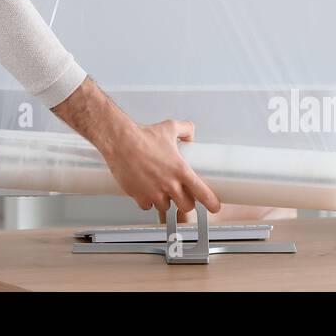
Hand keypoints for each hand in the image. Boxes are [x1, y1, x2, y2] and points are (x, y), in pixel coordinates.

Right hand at [98, 119, 221, 221]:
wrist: (120, 141)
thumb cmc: (142, 136)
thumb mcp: (170, 127)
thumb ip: (185, 130)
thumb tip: (190, 136)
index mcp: (180, 170)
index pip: (202, 193)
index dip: (211, 203)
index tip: (214, 207)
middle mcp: (169, 184)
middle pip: (187, 206)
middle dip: (186, 202)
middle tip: (182, 195)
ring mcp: (154, 193)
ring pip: (166, 208)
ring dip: (165, 201)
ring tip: (161, 190)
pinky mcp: (139, 197)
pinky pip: (148, 206)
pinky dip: (148, 201)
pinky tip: (146, 191)